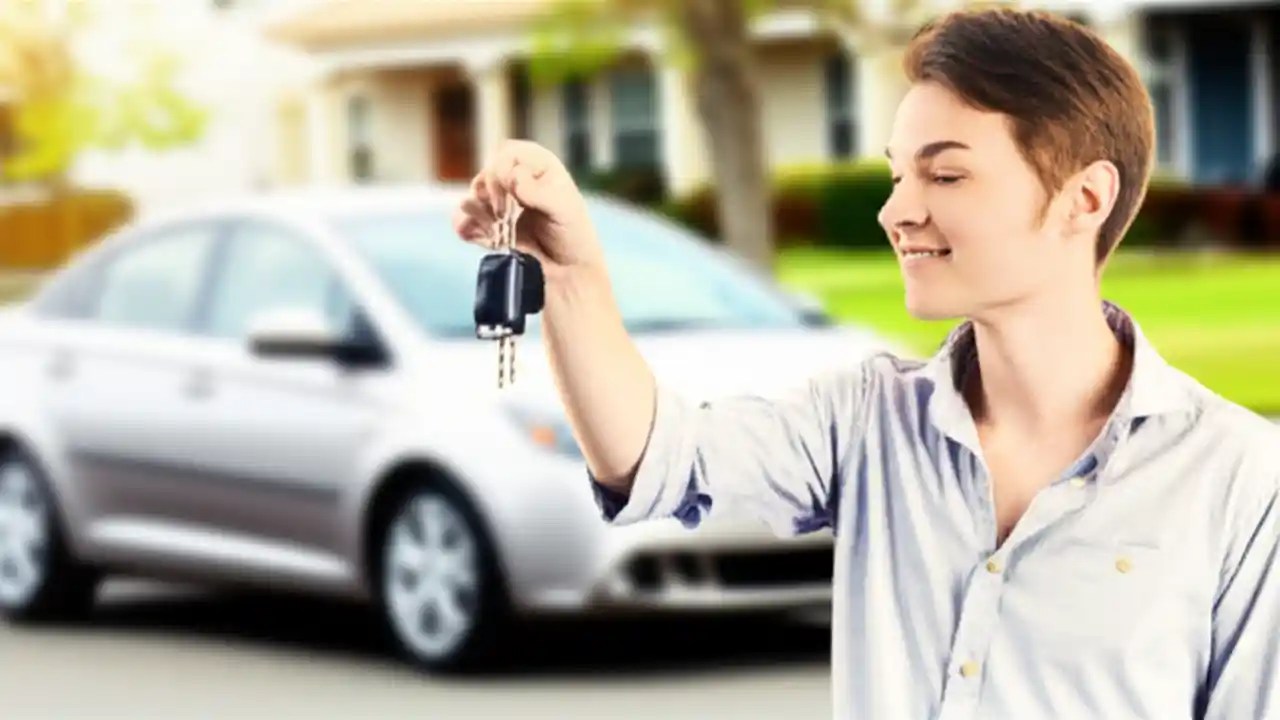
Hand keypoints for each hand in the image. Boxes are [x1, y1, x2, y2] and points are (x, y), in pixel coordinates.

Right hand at [453, 139, 605, 281]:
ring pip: (472, 196)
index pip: (507, 154)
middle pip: (486, 174)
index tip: (513, 195)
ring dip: (477, 213)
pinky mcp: (488, 227)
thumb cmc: (574, 235)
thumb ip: (539, 191)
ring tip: (495, 230)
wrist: (568, 272)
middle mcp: (516, 181)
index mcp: (537, 166)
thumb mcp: (565, 209)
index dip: (503, 171)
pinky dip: (466, 227)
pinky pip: (463, 220)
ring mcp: (500, 204)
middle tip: (503, 216)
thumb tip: (512, 179)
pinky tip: (481, 238)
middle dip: (490, 195)